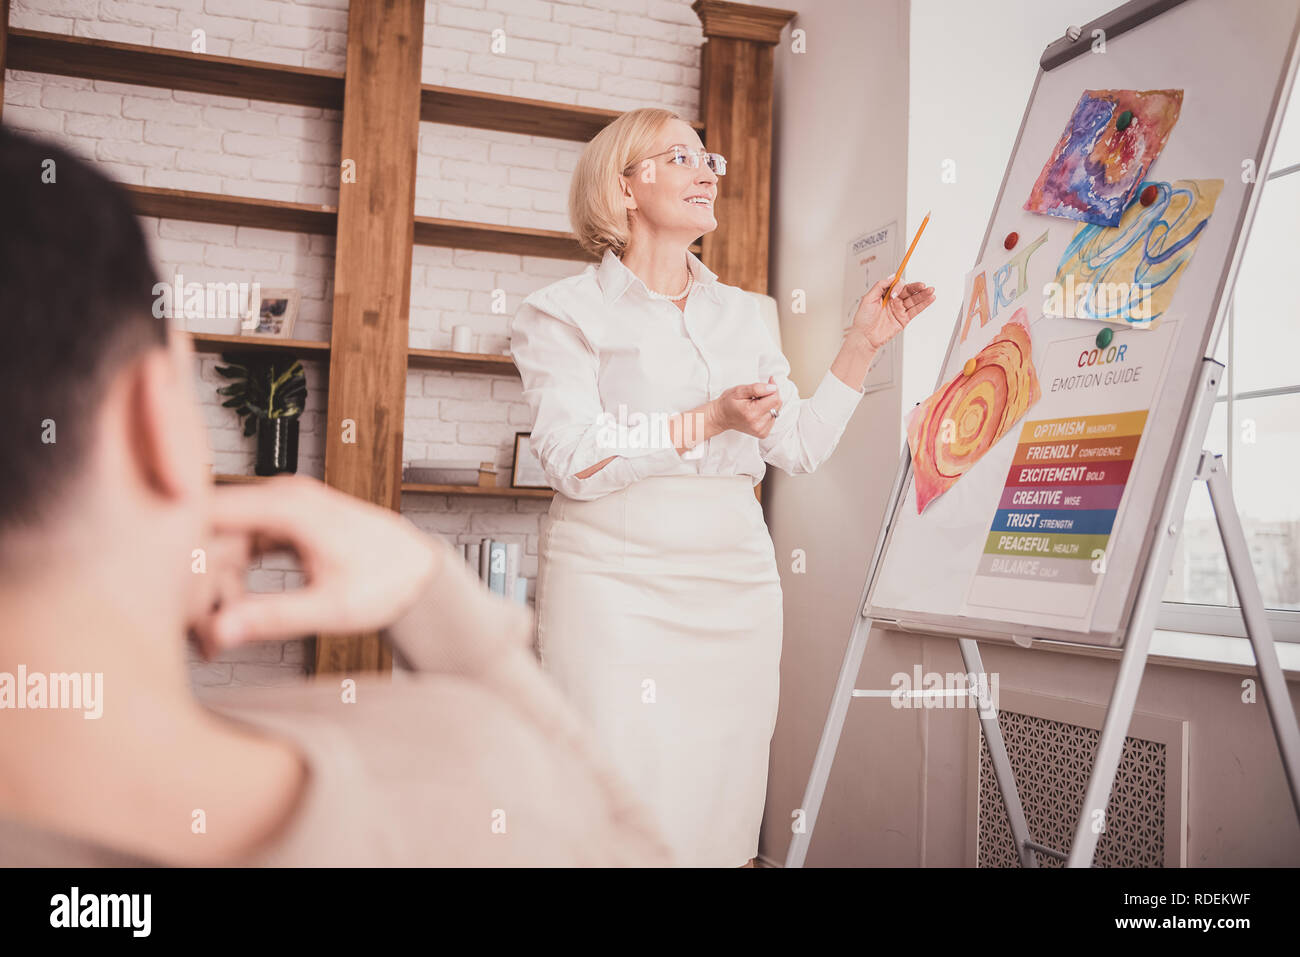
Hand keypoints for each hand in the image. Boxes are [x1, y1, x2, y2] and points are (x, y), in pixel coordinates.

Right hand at [189, 475, 441, 651]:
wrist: (422, 572)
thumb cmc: (389, 583)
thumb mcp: (331, 608)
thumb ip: (273, 617)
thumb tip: (219, 633)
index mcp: (287, 504)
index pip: (204, 514)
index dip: (177, 555)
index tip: (170, 601)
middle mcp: (280, 496)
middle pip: (209, 531)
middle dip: (193, 580)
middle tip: (193, 636)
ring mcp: (281, 508)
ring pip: (221, 541)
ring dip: (211, 585)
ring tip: (212, 638)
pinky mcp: (284, 523)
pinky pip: (239, 545)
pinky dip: (230, 578)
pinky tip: (230, 615)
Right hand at [707, 376, 782, 438]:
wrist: (721, 417)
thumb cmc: (728, 403)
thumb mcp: (739, 390)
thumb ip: (757, 388)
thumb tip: (773, 388)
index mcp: (752, 413)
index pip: (775, 399)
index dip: (772, 389)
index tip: (765, 386)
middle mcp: (757, 424)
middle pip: (777, 404)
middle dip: (770, 396)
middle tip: (757, 395)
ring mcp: (761, 430)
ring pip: (776, 410)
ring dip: (768, 405)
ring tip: (755, 404)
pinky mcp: (763, 433)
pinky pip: (773, 418)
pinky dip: (767, 412)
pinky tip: (757, 411)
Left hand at [850, 275, 936, 348]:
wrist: (865, 337)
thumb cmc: (863, 319)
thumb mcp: (868, 298)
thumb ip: (880, 286)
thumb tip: (892, 277)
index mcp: (885, 294)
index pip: (897, 285)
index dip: (899, 285)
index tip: (897, 289)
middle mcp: (894, 301)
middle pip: (908, 291)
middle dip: (916, 287)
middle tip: (922, 285)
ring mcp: (900, 310)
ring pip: (914, 299)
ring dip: (923, 294)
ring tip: (931, 290)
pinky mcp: (904, 319)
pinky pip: (916, 310)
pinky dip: (924, 304)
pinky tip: (931, 298)